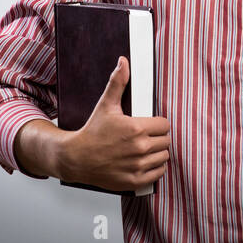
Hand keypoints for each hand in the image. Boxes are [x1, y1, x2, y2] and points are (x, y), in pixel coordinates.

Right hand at [62, 57, 169, 192]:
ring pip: (164, 156)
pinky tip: (144, 162)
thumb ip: (118, 82)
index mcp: (136, 128)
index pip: (165, 124)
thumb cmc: (92, 131)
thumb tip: (124, 61)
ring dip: (158, 152)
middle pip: (166, 140)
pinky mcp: (135, 181)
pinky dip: (155, 168)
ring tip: (144, 149)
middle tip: (145, 137)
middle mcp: (139, 148)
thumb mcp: (106, 104)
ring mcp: (137, 166)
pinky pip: (159, 173)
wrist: (76, 158)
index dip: (157, 123)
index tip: (148, 125)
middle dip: (158, 137)